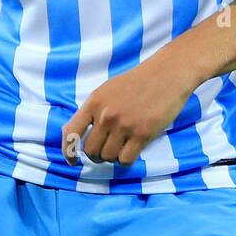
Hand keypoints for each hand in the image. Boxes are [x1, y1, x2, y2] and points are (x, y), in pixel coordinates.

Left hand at [61, 53, 194, 166]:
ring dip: (113, 157)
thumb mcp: (108, 90)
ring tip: (122, 147)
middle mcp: (106, 115)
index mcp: (94, 102)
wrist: (167, 74)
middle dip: (97, 155)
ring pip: (108, 157)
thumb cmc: (138, 81)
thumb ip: (94, 110)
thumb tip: (79, 135)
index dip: (68, 151)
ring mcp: (124, 125)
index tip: (73, 161)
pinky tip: (132, 150)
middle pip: (91, 150)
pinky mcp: (142, 134)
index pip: (70, 132)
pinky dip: (126, 160)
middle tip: (107, 150)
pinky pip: (125, 160)